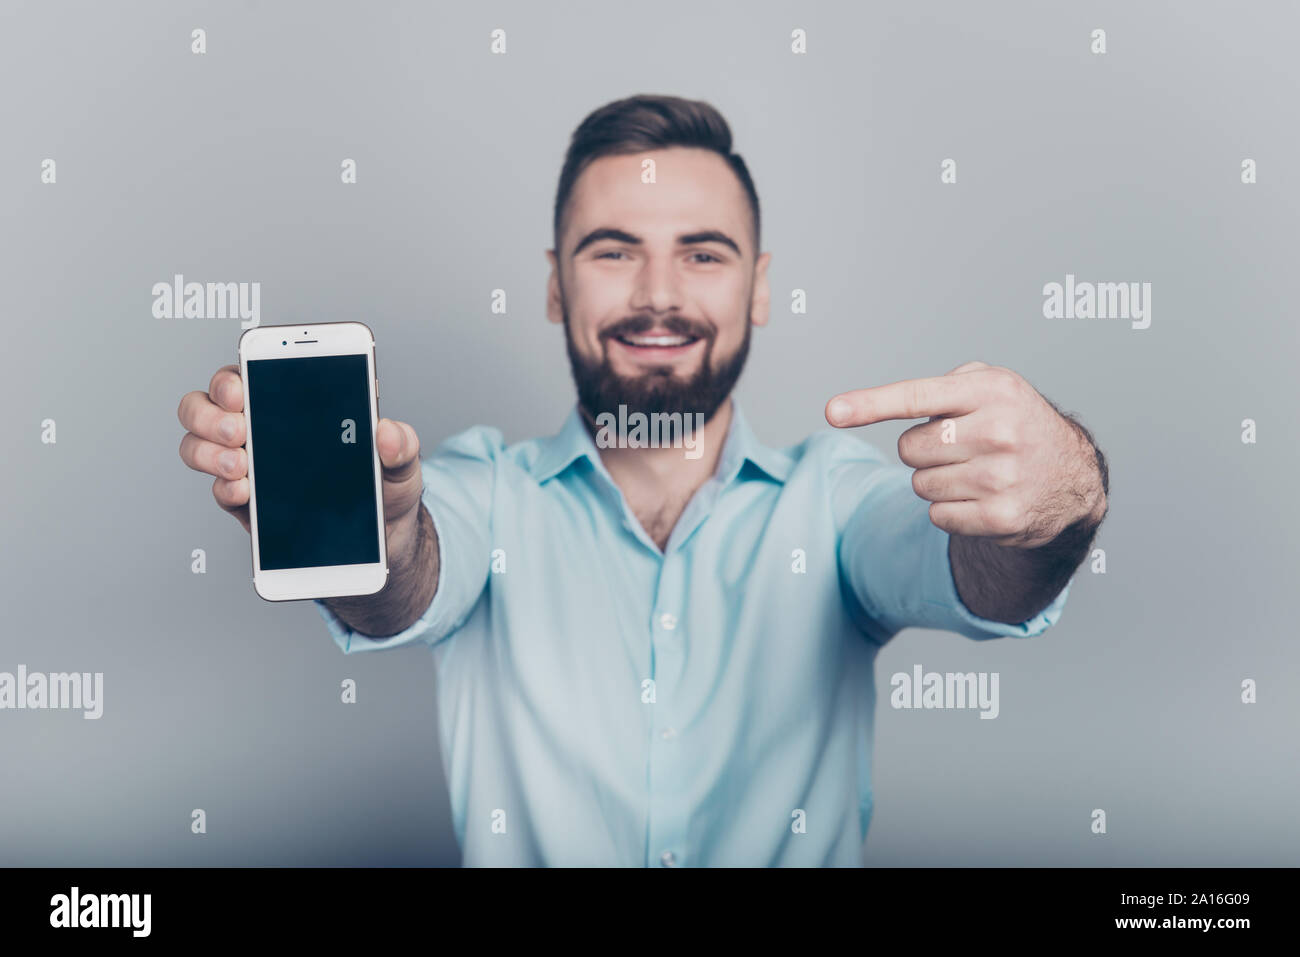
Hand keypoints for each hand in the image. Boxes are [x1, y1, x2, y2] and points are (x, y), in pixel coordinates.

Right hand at [177, 364, 426, 560]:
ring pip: (198, 445)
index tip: (241, 389)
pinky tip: (244, 491)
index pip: (249, 373)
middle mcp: (262, 427)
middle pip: (205, 405)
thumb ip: (401, 443)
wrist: (384, 538)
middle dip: (210, 414)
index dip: (234, 376)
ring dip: (209, 452)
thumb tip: (385, 431)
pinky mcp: (248, 503)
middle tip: (238, 430)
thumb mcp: (402, 461)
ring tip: (241, 465)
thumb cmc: (386, 486)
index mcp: (295, 403)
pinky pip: (220, 490)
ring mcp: (248, 465)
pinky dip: (225, 489)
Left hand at [825, 361, 1106, 547]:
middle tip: (957, 448)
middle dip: (922, 451)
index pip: (918, 397)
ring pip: (920, 485)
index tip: (833, 411)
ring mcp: (1003, 476)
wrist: (1070, 475)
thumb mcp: (993, 386)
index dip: (870, 404)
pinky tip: (982, 499)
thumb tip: (866, 406)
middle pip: (909, 448)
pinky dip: (949, 510)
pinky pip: (938, 516)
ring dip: (936, 482)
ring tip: (974, 472)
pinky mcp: (1003, 517)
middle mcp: (1000, 430)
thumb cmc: (1015, 422)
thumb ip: (942, 386)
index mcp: (992, 389)